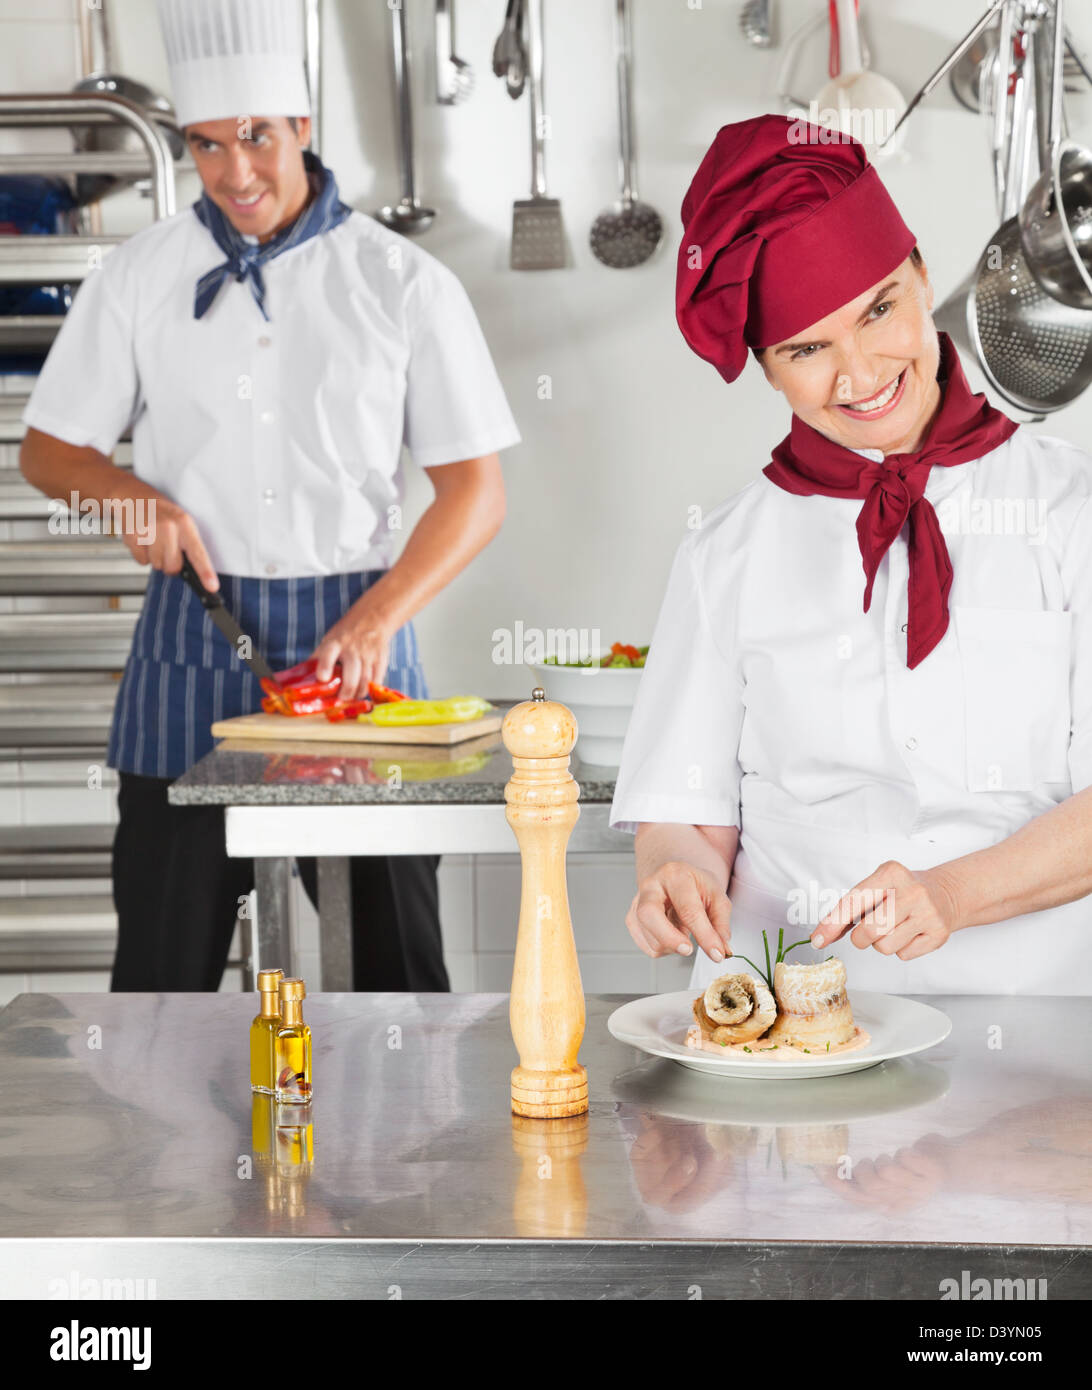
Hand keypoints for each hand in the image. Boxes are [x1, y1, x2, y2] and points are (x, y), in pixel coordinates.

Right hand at [121, 496, 218, 592]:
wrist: (131, 494)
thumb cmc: (158, 510)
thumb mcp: (180, 520)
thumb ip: (187, 542)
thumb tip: (194, 569)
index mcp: (184, 523)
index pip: (198, 552)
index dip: (206, 572)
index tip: (212, 587)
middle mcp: (168, 527)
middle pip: (173, 567)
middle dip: (170, 563)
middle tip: (166, 547)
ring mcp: (149, 531)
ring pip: (157, 565)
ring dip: (155, 558)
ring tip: (152, 539)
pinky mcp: (133, 536)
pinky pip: (141, 561)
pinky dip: (141, 554)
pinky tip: (142, 539)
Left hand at [312, 603, 392, 701]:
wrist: (373, 618)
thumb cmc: (346, 633)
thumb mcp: (329, 639)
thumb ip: (319, 658)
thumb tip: (302, 678)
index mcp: (335, 642)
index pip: (328, 654)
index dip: (324, 667)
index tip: (322, 678)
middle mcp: (352, 649)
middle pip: (352, 675)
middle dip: (346, 691)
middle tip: (342, 698)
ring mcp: (368, 654)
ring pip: (365, 681)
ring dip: (358, 693)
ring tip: (352, 696)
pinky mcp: (381, 659)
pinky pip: (377, 680)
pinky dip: (370, 689)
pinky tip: (364, 690)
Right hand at [625, 861, 731, 962]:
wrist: (675, 877)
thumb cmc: (695, 885)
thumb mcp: (716, 896)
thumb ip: (720, 923)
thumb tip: (721, 949)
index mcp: (675, 875)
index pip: (688, 910)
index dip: (704, 936)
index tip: (717, 954)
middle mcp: (651, 886)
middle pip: (649, 914)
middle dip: (669, 938)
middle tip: (688, 949)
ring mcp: (637, 902)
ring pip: (648, 936)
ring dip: (672, 946)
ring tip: (684, 934)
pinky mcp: (632, 918)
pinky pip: (646, 945)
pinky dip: (663, 948)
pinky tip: (672, 935)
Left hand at [811, 860, 960, 959]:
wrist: (946, 892)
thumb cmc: (902, 891)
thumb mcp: (877, 886)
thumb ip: (850, 908)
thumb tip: (822, 934)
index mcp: (891, 873)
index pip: (853, 902)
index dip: (832, 924)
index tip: (817, 939)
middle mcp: (912, 891)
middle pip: (868, 931)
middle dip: (860, 938)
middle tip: (866, 931)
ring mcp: (928, 913)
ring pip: (884, 947)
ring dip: (881, 943)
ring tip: (894, 927)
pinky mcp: (939, 933)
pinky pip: (903, 955)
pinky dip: (900, 948)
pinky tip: (910, 932)